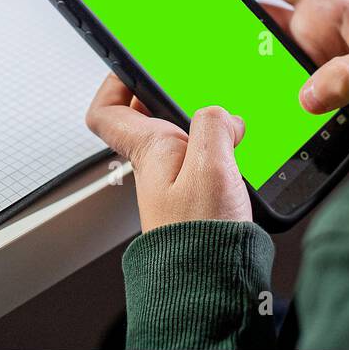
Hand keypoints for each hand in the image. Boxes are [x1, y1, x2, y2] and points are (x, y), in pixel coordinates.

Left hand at [86, 74, 252, 230]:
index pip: (106, 112)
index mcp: (149, 150)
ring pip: (179, 138)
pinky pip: (202, 160)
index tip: (132, 62)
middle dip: (167, 93)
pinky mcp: (200, 200)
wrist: (213, 287)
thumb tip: (222, 115)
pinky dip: (219, 146)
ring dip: (200, 120)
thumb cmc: (201, 240)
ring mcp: (177, 183)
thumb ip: (213, 126)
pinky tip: (242, 146)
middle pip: (147, 118)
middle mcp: (157, 166)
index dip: (113, 82)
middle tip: (189, 78)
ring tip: (224, 109)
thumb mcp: (210, 166)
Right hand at [216, 0, 348, 133]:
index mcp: (328, 9)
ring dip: (239, 64)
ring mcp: (310, 65)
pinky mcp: (314, 96)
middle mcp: (313, 35)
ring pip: (262, 58)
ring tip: (206, 70)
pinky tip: (241, 112)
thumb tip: (310, 95)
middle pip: (258, 20)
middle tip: (192, 20)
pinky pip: (276, 93)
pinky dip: (257, 99)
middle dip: (226, 18)